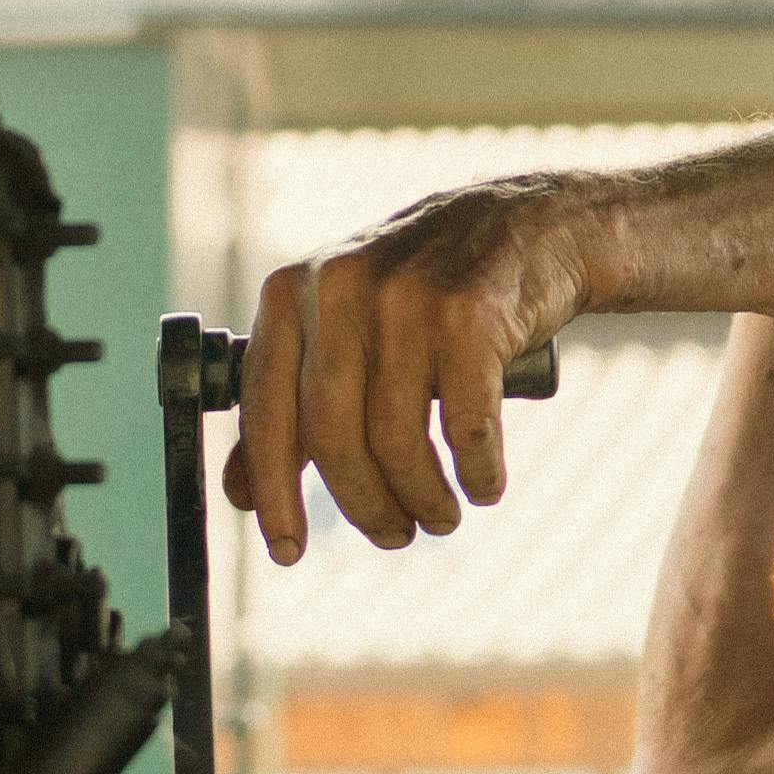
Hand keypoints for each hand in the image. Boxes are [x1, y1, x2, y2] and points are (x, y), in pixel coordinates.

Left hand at [223, 174, 595, 568]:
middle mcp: (338, 289)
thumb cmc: (427, 287)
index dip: (274, 493)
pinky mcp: (469, 317)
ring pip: (396, 442)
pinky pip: (465, 428)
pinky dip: (477, 473)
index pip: (265, 412)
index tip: (287, 550)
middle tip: (393, 534)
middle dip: (363, 505)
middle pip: (333, 438)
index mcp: (290, 293)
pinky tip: (484, 486)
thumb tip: (242, 494)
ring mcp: (404, 299)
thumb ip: (291, 400)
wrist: (531, 223)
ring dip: (422, 500)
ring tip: (440, 516)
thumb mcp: (343, 324)